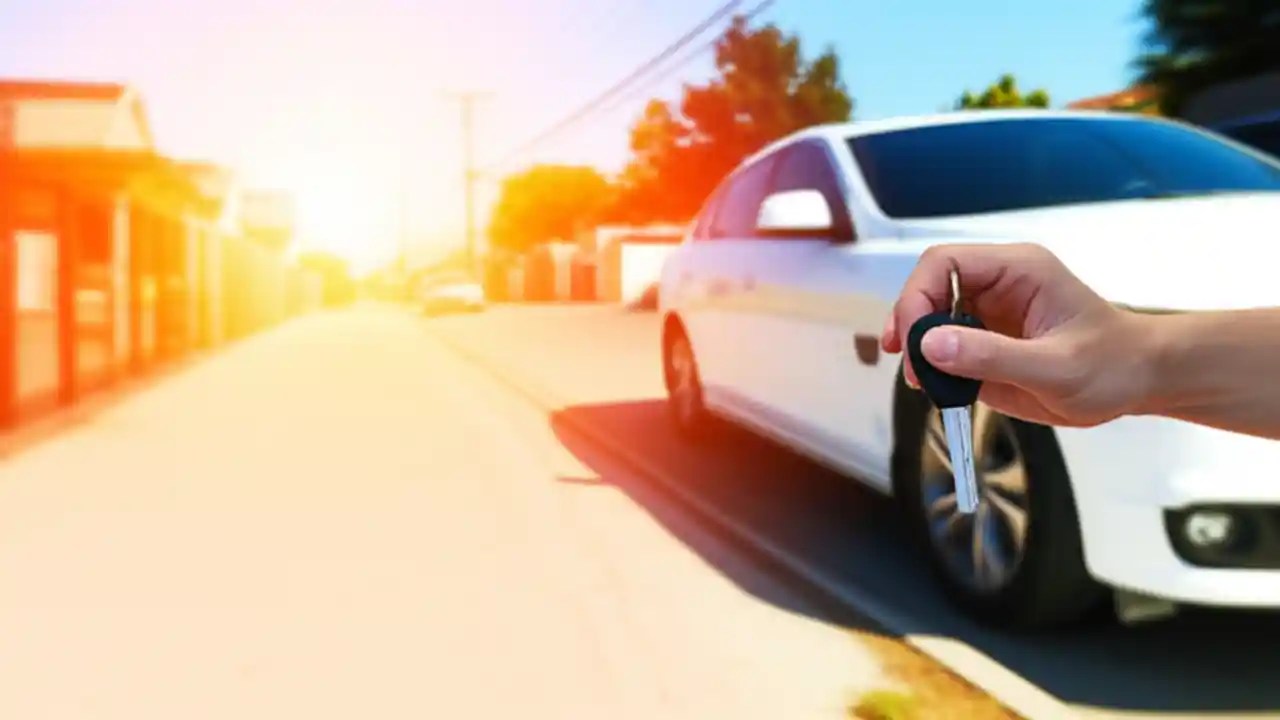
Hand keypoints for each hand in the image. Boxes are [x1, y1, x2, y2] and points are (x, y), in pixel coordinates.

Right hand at [880, 243, 1153, 426]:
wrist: (1139, 382)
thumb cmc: (1112, 366)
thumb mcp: (1054, 368)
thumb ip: (991, 356)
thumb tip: (929, 345)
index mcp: (1017, 270)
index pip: (944, 263)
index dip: (917, 296)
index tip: (910, 340)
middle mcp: (998, 284)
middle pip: (930, 287)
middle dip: (912, 324)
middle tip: (911, 367)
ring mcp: (989, 311)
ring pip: (931, 316)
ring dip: (918, 347)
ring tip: (922, 382)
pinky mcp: (986, 340)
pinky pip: (944, 344)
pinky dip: (932, 364)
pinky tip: (936, 386)